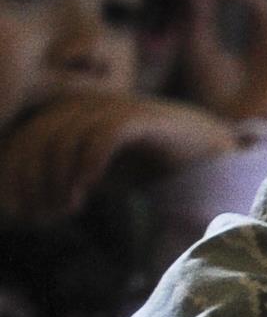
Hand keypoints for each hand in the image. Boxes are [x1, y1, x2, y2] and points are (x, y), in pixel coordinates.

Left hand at [0, 93, 235, 224]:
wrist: (199, 150)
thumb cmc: (141, 163)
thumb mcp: (94, 172)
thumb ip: (62, 177)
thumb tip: (24, 204)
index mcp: (68, 112)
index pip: (26, 138)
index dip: (18, 175)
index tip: (23, 211)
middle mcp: (86, 102)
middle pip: (41, 137)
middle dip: (37, 180)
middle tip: (46, 214)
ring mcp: (113, 107)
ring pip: (68, 137)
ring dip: (63, 177)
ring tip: (70, 207)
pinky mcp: (141, 118)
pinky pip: (105, 136)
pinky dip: (91, 163)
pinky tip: (90, 188)